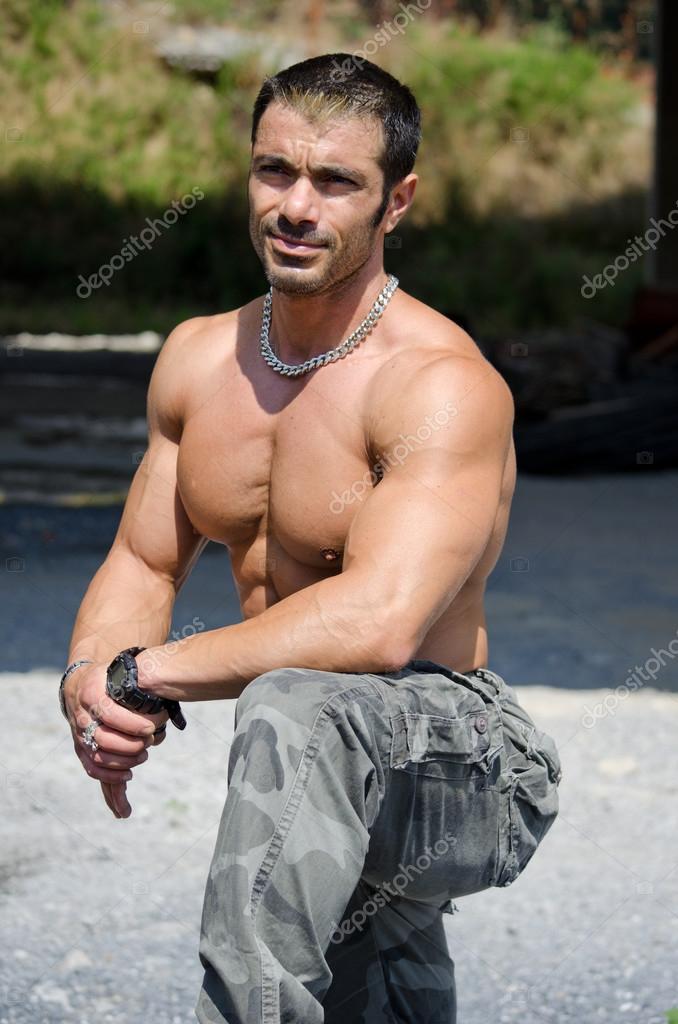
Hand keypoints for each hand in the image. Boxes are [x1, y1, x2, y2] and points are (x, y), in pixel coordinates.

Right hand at [63, 662, 169, 817]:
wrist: (81, 685)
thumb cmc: (111, 677)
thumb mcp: (123, 671)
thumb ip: (140, 679)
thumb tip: (168, 689)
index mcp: (92, 693)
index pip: (111, 714)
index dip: (133, 724)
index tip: (152, 728)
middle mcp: (82, 717)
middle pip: (104, 740)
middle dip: (130, 746)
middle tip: (148, 745)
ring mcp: (80, 736)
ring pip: (98, 760)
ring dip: (122, 766)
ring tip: (141, 760)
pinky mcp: (83, 751)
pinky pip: (94, 773)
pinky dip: (111, 786)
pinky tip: (126, 795)